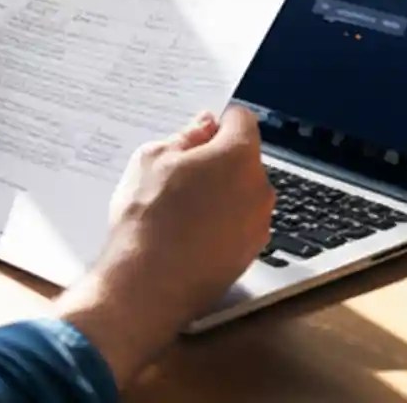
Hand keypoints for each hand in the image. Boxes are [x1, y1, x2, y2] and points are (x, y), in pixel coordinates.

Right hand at [55, 106, 272, 386]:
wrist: (147, 287)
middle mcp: (259, 189)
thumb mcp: (152, 160)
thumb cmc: (147, 219)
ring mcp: (258, 226)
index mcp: (238, 156)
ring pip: (242, 194)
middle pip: (244, 159)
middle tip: (180, 172)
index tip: (200, 131)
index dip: (219, 121)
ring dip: (221, 194)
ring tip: (180, 209)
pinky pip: (239, 226)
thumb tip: (203, 127)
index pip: (242, 120)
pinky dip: (221, 224)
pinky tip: (189, 234)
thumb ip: (185, 136)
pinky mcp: (250, 255)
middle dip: (218, 160)